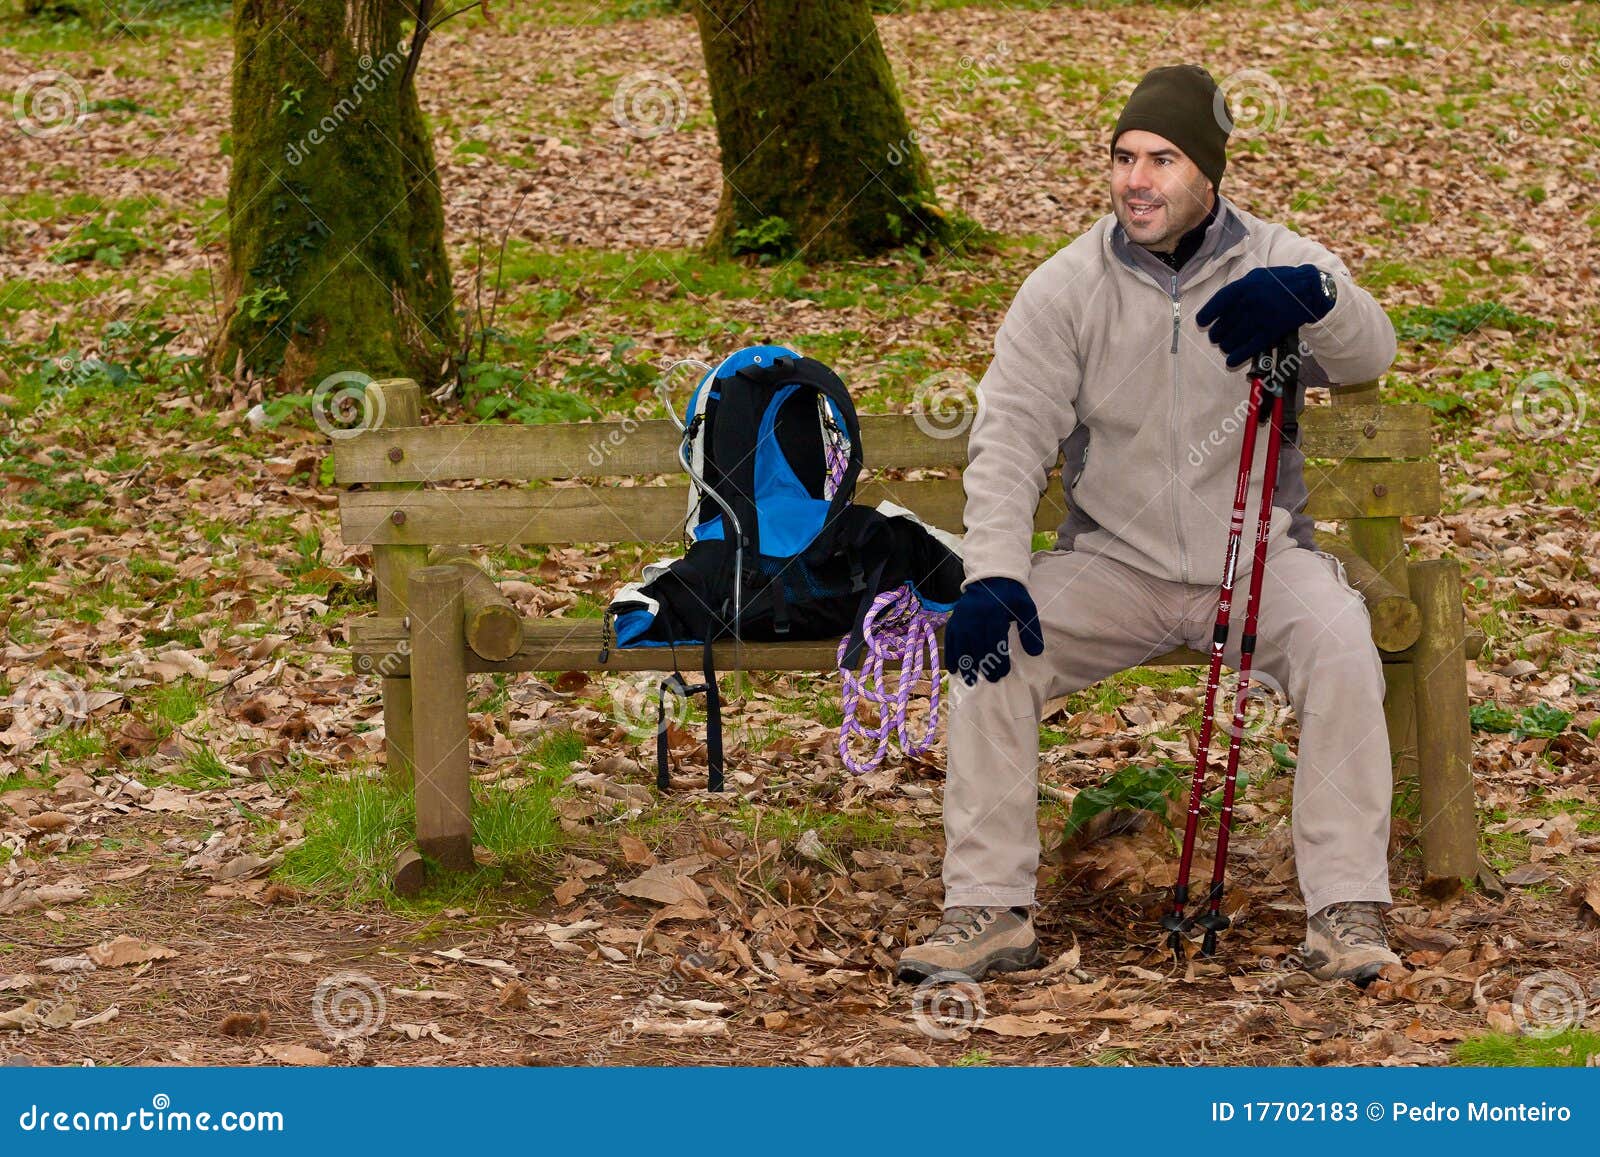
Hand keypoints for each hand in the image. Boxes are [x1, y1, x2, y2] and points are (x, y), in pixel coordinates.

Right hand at [943, 577, 1044, 685]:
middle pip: (978, 646)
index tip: (1003, 673)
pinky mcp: (955, 618)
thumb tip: (1035, 653)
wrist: (991, 577)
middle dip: (984, 665)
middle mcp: (975, 617)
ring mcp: (962, 618)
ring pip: (962, 645)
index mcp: (993, 613)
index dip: (998, 659)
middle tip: (991, 679)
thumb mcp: (1026, 609)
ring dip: (966, 664)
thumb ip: (1030, 630)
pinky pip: (950, 639)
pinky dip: (951, 654)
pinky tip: (953, 668)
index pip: (994, 641)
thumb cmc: (1010, 596)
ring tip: (970, 681)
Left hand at [1196, 264, 1332, 368]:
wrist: (1309, 289)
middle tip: (1218, 337)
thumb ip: (1238, 289)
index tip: (1202, 323)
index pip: (1215, 306)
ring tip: (1227, 346)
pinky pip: (1247, 349)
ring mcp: (1259, 319)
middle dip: (1217, 335)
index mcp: (1242, 287)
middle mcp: (1248, 303)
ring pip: (1231, 340)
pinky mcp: (1270, 332)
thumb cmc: (1281, 282)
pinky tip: (1231, 360)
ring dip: (1226, 346)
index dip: (1205, 317)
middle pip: (1221, 327)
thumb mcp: (1256, 277)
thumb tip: (1219, 306)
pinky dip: (1236, 358)